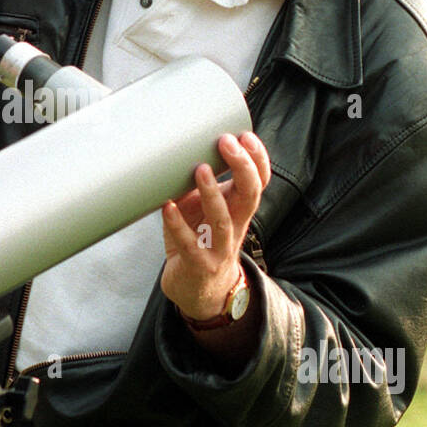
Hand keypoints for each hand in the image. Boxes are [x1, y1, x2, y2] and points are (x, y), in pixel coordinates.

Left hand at [160, 132, 271, 321]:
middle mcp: (235, 226)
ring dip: (212, 194)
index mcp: (239, 210)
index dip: (257, 159)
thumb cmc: (198, 241)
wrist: (199, 291)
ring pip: (222, 220)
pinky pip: (189, 244)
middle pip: (249, 195)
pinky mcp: (198, 264)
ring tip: (200, 169)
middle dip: (242, 167)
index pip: (259, 182)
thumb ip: (195, 185)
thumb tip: (175, 151)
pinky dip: (177, 225)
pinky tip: (167, 207)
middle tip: (226, 142)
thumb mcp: (202, 209)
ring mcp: (218, 248)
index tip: (246, 135)